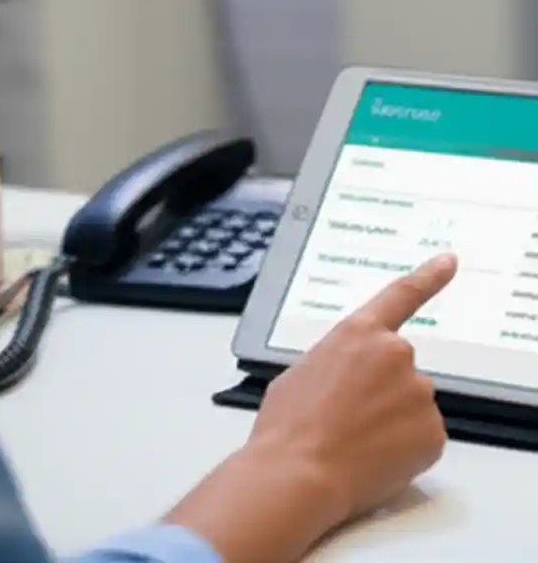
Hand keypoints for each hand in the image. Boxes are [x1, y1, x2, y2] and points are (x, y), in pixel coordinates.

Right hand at [164, 253, 456, 562]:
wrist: (299, 473)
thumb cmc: (288, 427)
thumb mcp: (298, 375)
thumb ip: (335, 363)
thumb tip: (347, 378)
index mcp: (357, 335)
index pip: (401, 296)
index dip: (428, 276)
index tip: (448, 262)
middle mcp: (395, 356)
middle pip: (398, 371)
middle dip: (380, 392)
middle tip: (345, 418)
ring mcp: (418, 393)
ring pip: (410, 405)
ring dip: (389, 421)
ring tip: (350, 441)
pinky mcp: (433, 431)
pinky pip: (422, 436)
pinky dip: (402, 447)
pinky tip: (371, 457)